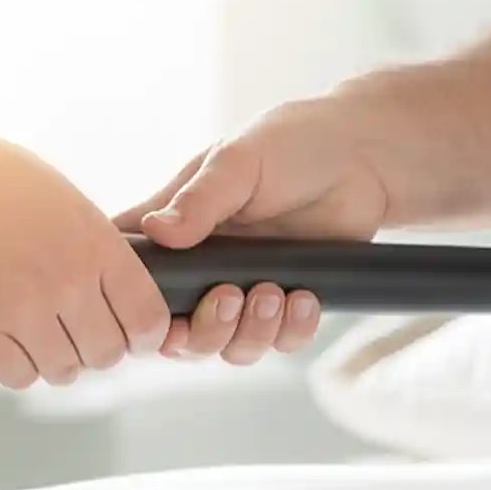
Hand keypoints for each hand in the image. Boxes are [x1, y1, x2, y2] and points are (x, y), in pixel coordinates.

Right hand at [0, 122, 169, 389]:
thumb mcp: (53, 193)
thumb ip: (89, 241)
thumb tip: (115, 282)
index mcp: (93, 240)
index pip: (148, 319)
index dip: (144, 333)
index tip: (132, 331)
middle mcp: (65, 280)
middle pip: (108, 353)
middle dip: (99, 347)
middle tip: (80, 332)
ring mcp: (21, 310)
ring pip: (64, 370)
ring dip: (56, 357)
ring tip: (39, 332)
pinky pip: (18, 375)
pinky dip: (18, 364)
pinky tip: (6, 338)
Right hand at [115, 94, 391, 362]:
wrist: (362, 156)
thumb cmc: (289, 143)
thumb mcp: (238, 161)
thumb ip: (199, 200)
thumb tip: (156, 232)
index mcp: (174, 228)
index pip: (129, 274)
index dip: (129, 302)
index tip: (150, 307)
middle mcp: (201, 267)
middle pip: (175, 333)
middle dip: (201, 330)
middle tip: (228, 296)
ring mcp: (242, 288)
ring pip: (225, 346)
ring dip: (248, 332)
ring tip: (274, 293)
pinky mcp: (285, 304)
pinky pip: (277, 343)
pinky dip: (289, 331)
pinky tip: (304, 297)